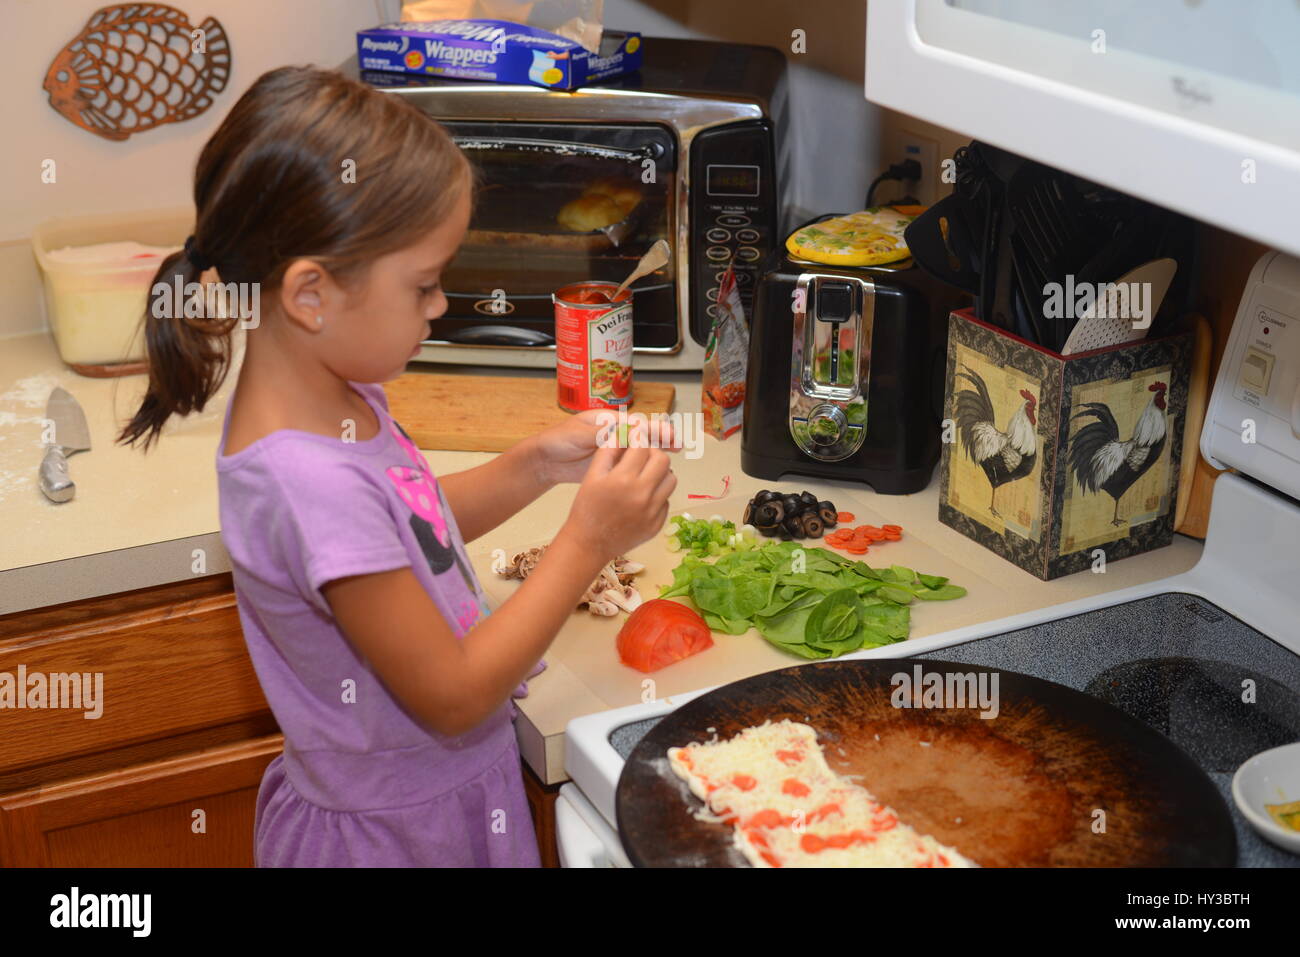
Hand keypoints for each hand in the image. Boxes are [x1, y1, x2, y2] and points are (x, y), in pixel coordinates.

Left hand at [531, 409, 678, 485]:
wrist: (544, 461)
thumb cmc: (558, 441)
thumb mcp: (579, 434)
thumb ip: (602, 432)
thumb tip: (625, 428)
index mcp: (608, 421)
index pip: (636, 423)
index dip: (653, 429)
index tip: (666, 434)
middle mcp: (615, 434)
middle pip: (643, 434)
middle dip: (661, 437)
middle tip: (678, 444)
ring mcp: (614, 451)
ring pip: (641, 449)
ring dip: (658, 451)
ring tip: (675, 455)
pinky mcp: (612, 466)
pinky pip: (632, 464)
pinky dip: (645, 466)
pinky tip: (656, 472)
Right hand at [559, 442, 676, 559]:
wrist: (588, 544)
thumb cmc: (587, 508)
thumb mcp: (592, 475)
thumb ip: (609, 451)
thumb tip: (625, 432)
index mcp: (623, 479)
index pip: (642, 446)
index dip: (639, 438)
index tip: (636, 437)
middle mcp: (642, 494)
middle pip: (663, 460)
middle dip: (653, 453)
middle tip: (642, 456)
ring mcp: (652, 511)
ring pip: (671, 479)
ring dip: (660, 473)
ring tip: (645, 475)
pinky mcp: (657, 524)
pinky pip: (666, 500)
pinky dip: (658, 494)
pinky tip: (642, 497)